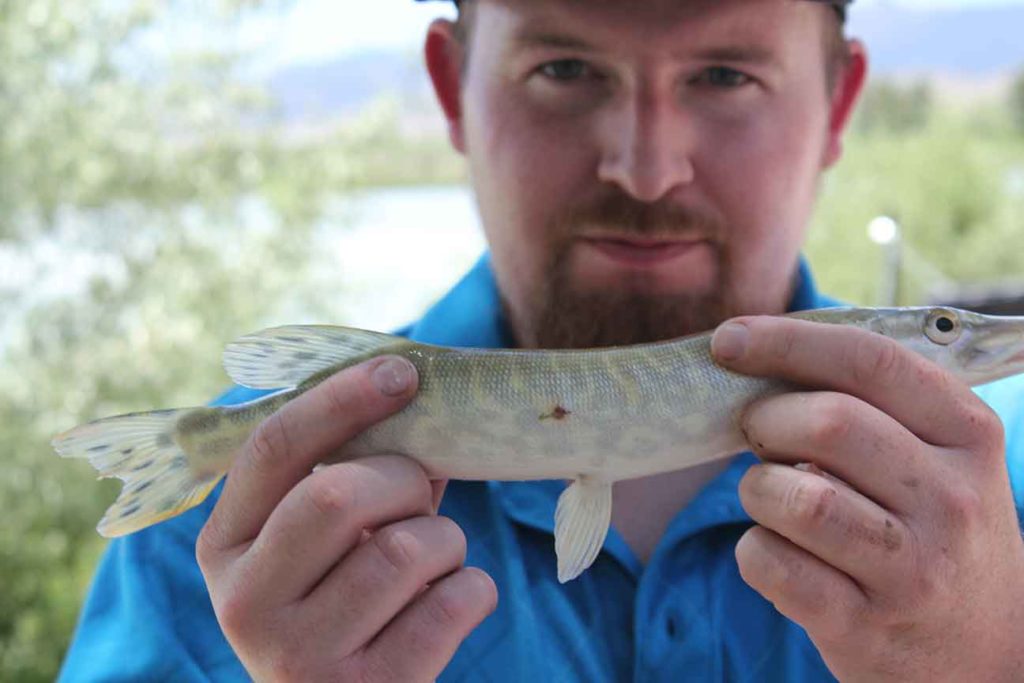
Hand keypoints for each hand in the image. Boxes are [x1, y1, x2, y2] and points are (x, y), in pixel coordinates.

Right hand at [195, 356, 497, 681]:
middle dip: (402, 480)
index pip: (273, 449)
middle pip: (337, 494)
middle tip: (419, 499)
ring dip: (444, 541)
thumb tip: (421, 402)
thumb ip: (352, 478)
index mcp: (225, 547)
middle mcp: (245, 604)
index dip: (340, 399)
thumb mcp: (318, 546)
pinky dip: (473, 588)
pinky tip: (451, 602)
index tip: (402, 372)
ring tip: (432, 562)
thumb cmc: (340, 605)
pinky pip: (453, 603)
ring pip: (405, 549)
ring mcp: (299, 656)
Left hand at [712, 316, 1023, 681]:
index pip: (870, 361)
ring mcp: (912, 569)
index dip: (787, 342)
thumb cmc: (932, 528)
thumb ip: (870, 405)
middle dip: (766, 420)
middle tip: (760, 435)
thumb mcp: (936, 458)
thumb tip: (755, 357)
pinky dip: (753, 549)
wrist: (987, 651)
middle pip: (827, 424)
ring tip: (772, 496)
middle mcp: (950, 500)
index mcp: (967, 435)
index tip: (730, 341)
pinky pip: (770, 562)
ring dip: (757, 488)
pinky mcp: (863, 625)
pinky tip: (778, 550)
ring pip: (793, 497)